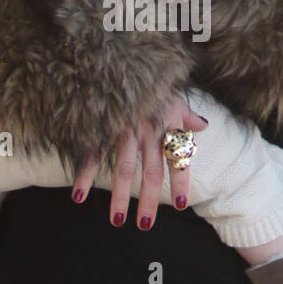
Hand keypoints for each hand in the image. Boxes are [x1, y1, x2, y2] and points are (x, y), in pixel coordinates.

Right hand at [71, 93, 209, 229]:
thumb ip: (186, 116)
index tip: (181, 204)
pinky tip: (79, 196)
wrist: (122, 58)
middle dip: (148, 200)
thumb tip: (203, 126)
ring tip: (116, 221)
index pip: (177, 158)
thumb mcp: (173, 95)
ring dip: (120, 196)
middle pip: (150, 172)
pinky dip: (85, 175)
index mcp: (165, 126)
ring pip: (123, 169)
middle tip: (145, 225)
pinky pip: (93, 153)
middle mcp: (147, 132)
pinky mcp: (102, 125)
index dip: (180, 181)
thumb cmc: (150, 80)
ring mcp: (124, 130)